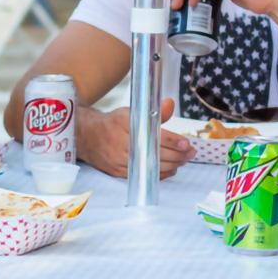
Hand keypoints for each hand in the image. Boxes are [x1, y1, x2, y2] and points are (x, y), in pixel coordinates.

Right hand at [78, 99, 194, 178]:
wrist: (86, 136)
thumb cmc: (112, 123)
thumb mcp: (131, 112)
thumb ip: (153, 112)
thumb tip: (170, 103)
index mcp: (123, 122)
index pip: (152, 134)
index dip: (172, 141)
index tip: (186, 143)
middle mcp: (119, 141)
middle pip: (154, 153)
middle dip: (177, 154)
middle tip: (191, 152)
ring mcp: (117, 158)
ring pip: (150, 166)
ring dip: (172, 164)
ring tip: (184, 160)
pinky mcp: (117, 171)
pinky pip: (142, 175)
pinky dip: (159, 174)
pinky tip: (170, 168)